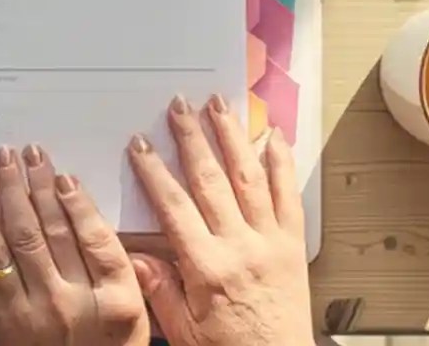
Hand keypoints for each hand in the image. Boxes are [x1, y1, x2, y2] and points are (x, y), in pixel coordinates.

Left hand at [0, 144, 150, 345]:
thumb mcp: (135, 319)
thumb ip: (124, 269)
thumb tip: (91, 212)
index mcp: (117, 303)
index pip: (95, 237)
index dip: (77, 201)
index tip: (63, 174)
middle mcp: (74, 306)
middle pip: (50, 230)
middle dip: (33, 185)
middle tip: (24, 153)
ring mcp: (33, 314)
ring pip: (13, 240)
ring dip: (2, 196)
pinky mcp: (1, 322)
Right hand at [127, 95, 313, 345]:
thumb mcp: (184, 331)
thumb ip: (160, 291)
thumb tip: (135, 257)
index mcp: (208, 268)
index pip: (174, 207)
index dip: (155, 172)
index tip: (142, 144)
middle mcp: (241, 247)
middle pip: (211, 180)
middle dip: (192, 138)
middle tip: (179, 106)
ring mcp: (271, 242)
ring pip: (249, 177)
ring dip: (232, 137)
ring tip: (220, 105)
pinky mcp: (294, 245)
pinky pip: (288, 196)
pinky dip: (281, 163)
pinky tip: (273, 136)